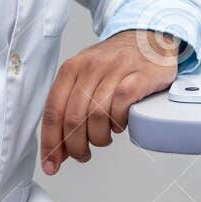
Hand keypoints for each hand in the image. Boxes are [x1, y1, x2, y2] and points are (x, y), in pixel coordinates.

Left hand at [40, 29, 181, 173]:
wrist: (150, 38)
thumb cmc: (117, 63)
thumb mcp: (87, 76)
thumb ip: (70, 108)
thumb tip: (57, 150)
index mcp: (72, 68)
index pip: (53, 110)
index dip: (50, 142)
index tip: (51, 163)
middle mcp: (91, 66)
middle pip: (73, 117)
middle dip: (75, 145)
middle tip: (82, 154)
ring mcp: (116, 69)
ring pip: (96, 115)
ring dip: (98, 137)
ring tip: (103, 139)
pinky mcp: (140, 75)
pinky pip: (121, 104)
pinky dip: (118, 122)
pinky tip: (119, 125)